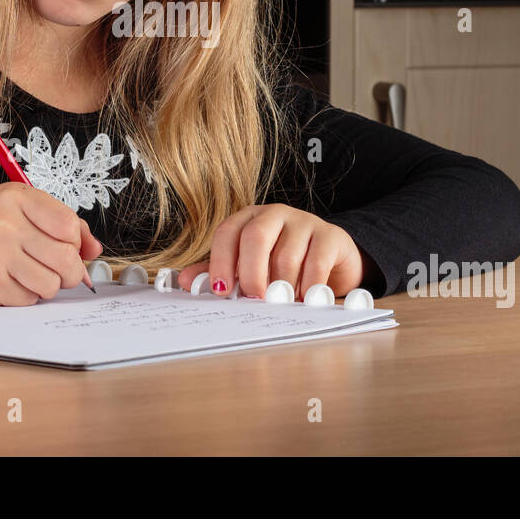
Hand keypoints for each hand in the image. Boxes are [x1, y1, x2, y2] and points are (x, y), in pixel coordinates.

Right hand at [0, 181, 102, 304]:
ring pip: (51, 284)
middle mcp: (6, 223)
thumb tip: (95, 249)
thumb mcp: (16, 211)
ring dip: (44, 286)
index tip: (67, 248)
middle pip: (67, 259)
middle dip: (68, 272)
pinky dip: (23, 297)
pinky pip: (29, 300)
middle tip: (54, 270)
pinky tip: (6, 283)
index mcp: (16, 198)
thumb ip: (59, 224)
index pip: (70, 225)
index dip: (75, 244)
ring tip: (24, 274)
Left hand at [177, 204, 373, 300]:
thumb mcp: (250, 266)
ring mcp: (304, 222)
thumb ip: (221, 272)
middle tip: (253, 298)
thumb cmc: (282, 262)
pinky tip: (304, 298)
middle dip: (251, 272)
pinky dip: (308, 285)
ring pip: (287, 253)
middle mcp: (274, 215)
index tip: (221, 290)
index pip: (228, 232)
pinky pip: (316, 261)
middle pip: (256, 235)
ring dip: (282, 285)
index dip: (220, 261)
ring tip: (281, 303)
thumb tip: (187, 282)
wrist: (332, 258)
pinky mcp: (330, 236)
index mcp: (249, 219)